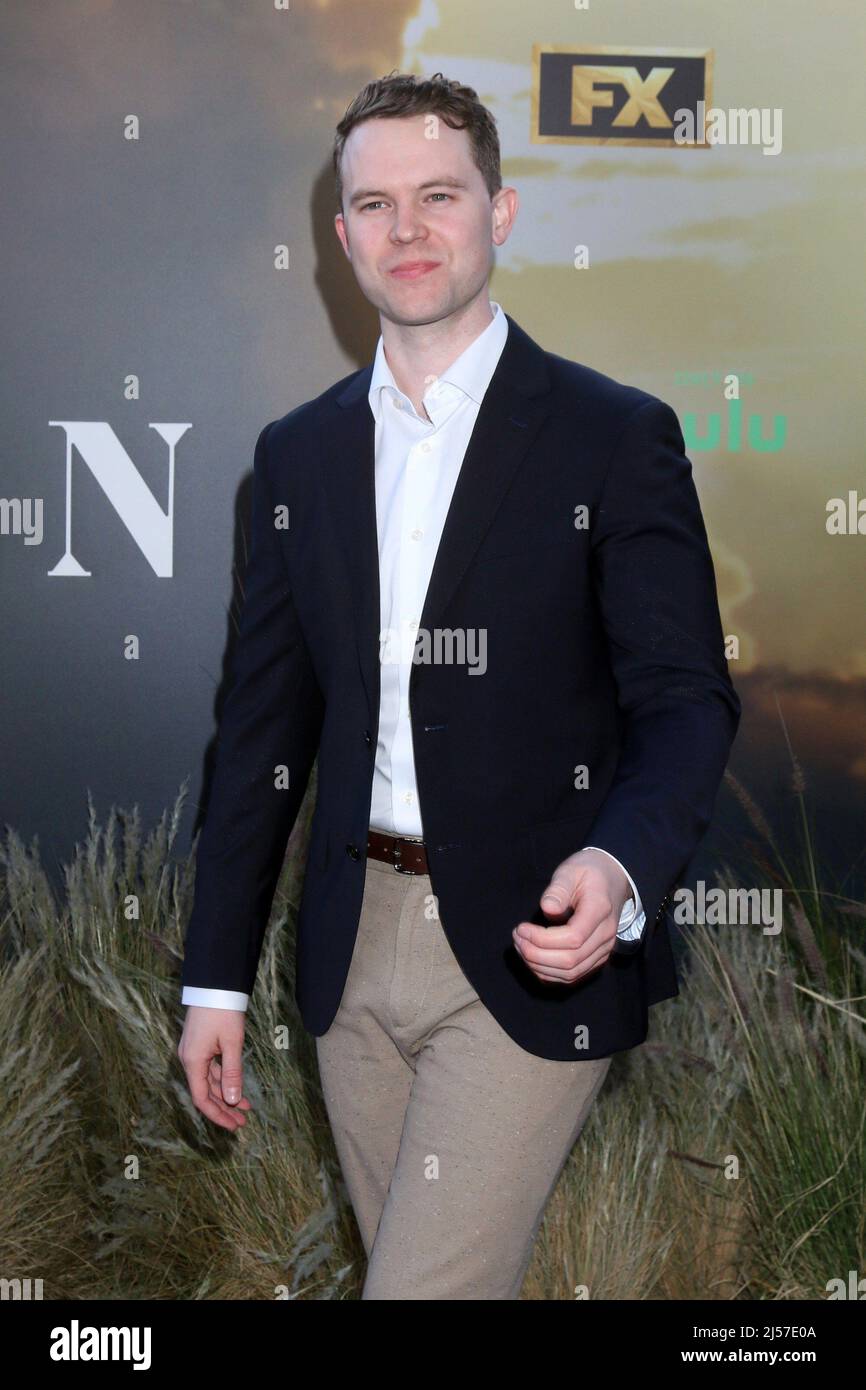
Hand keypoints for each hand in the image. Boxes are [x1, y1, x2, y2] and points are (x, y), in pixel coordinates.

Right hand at [178, 1006, 251, 1130]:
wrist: (215, 984)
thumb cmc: (223, 1011)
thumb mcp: (232, 1043)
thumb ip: (232, 1073)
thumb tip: (233, 1100)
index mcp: (193, 1061)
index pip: (202, 1098)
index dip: (217, 1115)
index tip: (234, 1126)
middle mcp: (189, 1059)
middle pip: (205, 1092)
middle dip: (224, 1108)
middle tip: (242, 1122)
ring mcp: (194, 1052)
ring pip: (209, 1082)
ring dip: (226, 1095)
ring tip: (246, 1108)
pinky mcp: (200, 1045)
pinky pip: (211, 1070)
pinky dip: (224, 1080)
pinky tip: (237, 1087)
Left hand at [512, 848, 630, 984]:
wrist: (612, 879)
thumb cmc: (588, 873)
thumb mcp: (571, 871)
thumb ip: (559, 889)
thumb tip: (547, 908)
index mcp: (600, 911)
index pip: (573, 938)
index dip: (542, 939)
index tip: (521, 928)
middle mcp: (606, 935)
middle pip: (570, 960)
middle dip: (536, 954)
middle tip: (517, 937)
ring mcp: (603, 950)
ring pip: (570, 973)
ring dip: (540, 965)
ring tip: (521, 946)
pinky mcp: (596, 958)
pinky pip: (572, 975)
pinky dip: (549, 972)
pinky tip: (533, 958)